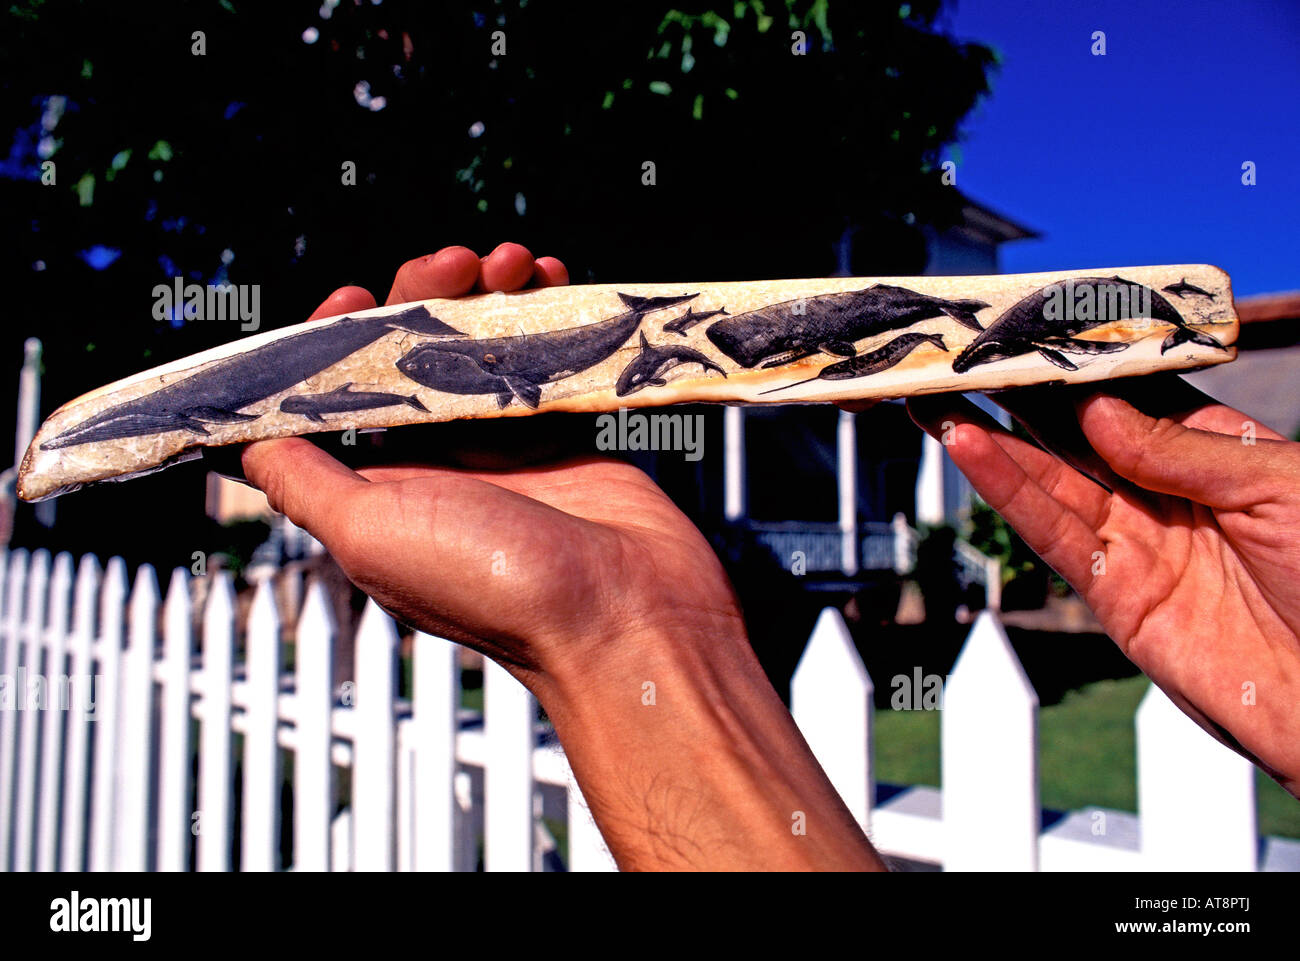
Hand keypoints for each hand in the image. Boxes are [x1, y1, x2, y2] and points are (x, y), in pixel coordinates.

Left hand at [242, 243, 885, 869]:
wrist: (622, 618)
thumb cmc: (496, 588)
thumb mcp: (370, 534)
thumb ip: (304, 481)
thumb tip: (242, 443)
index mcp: (384, 490)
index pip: (341, 395)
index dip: (339, 337)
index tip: (357, 296)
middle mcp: (441, 466)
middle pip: (414, 356)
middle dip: (427, 296)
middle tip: (457, 263)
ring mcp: (509, 448)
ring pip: (484, 346)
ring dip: (491, 293)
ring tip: (516, 262)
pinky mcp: (568, 435)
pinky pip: (549, 358)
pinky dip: (547, 311)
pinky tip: (551, 278)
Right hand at [908, 377, 1299, 795]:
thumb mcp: (1281, 486)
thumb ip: (1182, 448)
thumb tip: (1096, 410)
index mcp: (1219, 453)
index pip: (1135, 396)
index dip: (1082, 365)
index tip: (1029, 330)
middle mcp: (1170, 492)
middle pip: (1078, 435)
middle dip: (1018, 399)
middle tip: (957, 360)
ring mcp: (1139, 542)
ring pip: (1050, 480)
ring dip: (991, 440)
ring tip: (934, 400)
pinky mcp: (1115, 595)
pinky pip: (1052, 535)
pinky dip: (1007, 492)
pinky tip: (969, 450)